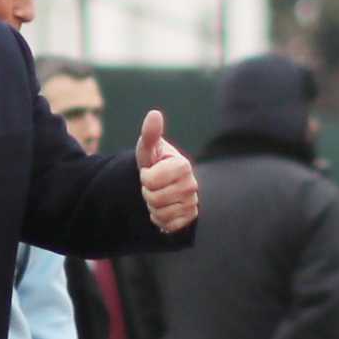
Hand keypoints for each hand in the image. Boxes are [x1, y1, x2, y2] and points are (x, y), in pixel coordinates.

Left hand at [136, 111, 197, 231]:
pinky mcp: (190, 217)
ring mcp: (193, 202)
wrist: (162, 183)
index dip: (144, 177)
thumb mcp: (148, 149)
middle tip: (153, 185)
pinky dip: (160, 219)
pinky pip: (167, 225)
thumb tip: (154, 114)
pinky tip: (164, 207)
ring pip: (160, 213)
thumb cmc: (154, 162)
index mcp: (183, 165)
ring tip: (158, 194)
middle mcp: (192, 184)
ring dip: (152, 206)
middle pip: (154, 198)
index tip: (150, 171)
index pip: (150, 180)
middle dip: (147, 192)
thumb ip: (150, 134)